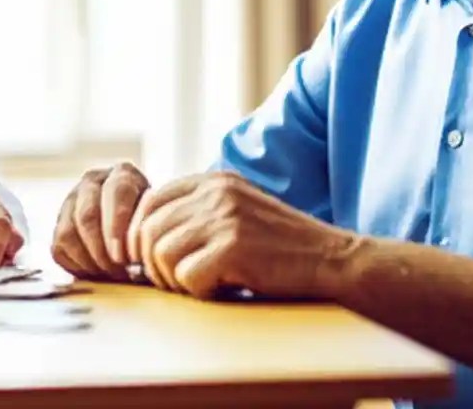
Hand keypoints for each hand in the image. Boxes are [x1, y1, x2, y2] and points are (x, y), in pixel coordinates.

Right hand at [51, 162, 149, 280]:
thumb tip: (139, 264)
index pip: (117, 192)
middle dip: (102, 249)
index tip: (124, 256)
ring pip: (69, 232)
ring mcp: (71, 200)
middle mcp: (93, 181)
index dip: (119, 227)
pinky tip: (98, 271)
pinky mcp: (58, 223)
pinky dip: (77, 265)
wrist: (136, 231)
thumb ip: (148, 234)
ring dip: (90, 259)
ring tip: (110, 273)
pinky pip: (59, 247)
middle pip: (88, 214)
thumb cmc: (151, 227)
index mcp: (123, 174)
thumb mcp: (157, 222)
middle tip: (117, 271)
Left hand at [127, 171, 362, 299]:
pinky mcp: (233, 248)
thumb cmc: (280, 246)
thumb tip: (142, 235)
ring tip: (201, 285)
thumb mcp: (237, 210)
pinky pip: (187, 277)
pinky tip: (222, 290)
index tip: (149, 259)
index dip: (140, 234)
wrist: (331, 259)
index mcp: (213, 181)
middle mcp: (215, 193)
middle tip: (175, 282)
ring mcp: (224, 218)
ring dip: (175, 280)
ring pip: (162, 254)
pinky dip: (200, 292)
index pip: (151, 200)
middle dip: (152, 264)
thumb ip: (198, 211)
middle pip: (149, 230)